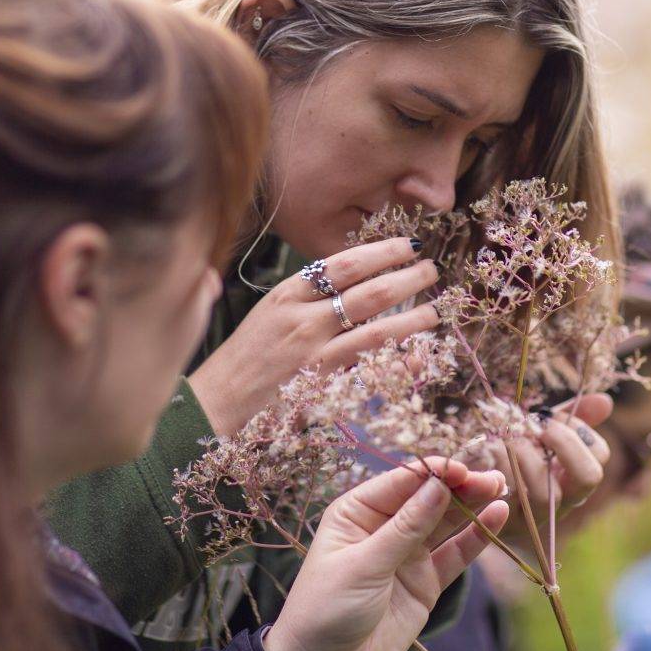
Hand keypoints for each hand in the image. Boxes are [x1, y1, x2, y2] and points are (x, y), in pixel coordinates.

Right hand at [191, 238, 439, 435]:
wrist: (216, 405)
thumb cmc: (243, 358)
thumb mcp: (266, 313)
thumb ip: (303, 294)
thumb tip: (345, 275)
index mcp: (287, 295)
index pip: (343, 263)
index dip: (382, 251)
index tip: (408, 245)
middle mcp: (303, 320)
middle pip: (369, 292)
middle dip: (407, 278)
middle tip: (432, 271)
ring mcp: (315, 356)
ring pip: (377, 331)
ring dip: (413, 318)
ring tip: (435, 310)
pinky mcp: (323, 389)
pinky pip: (371, 373)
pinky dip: (400, 364)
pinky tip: (420, 357)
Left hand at [264, 460, 508, 650]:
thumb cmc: (326, 607)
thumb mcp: (363, 564)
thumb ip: (405, 527)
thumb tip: (438, 486)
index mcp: (358, 511)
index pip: (402, 481)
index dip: (434, 472)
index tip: (463, 468)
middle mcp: (384, 526)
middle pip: (428, 497)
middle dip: (459, 485)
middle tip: (492, 478)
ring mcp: (407, 554)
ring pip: (446, 522)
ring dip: (472, 505)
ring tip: (501, 487)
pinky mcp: (425, 581)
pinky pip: (455, 554)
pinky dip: (476, 537)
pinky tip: (497, 516)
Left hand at [476, 393, 612, 546]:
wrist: (465, 482)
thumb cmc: (507, 452)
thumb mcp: (538, 433)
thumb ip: (568, 417)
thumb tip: (606, 402)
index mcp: (571, 479)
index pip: (599, 457)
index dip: (580, 432)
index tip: (550, 417)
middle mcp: (560, 501)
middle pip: (586, 477)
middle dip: (564, 443)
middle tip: (537, 425)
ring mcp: (533, 516)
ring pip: (544, 492)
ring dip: (526, 454)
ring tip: (507, 435)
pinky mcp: (503, 522)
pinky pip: (507, 496)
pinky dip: (498, 466)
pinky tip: (487, 448)